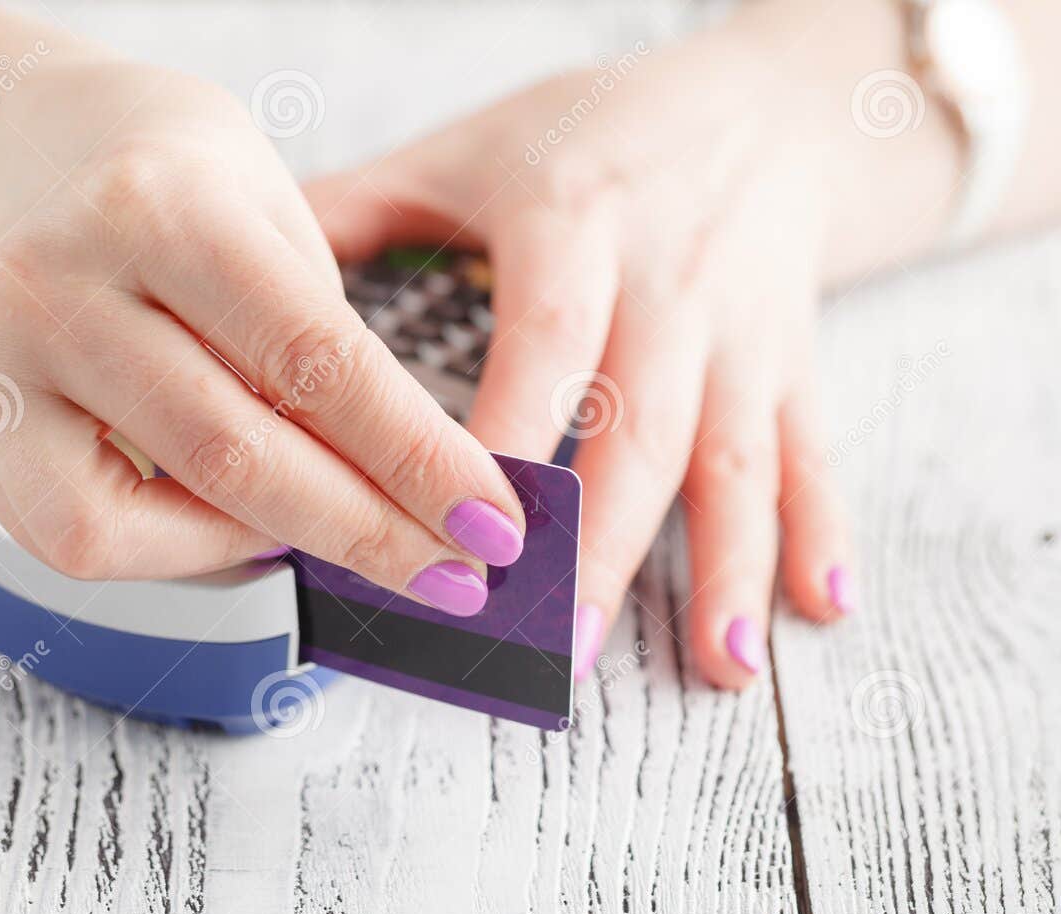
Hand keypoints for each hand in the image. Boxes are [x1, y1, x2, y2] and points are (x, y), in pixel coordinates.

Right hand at [0, 60, 525, 615]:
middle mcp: (58, 281)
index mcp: (161, 206)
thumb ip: (324, 355)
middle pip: (236, 457)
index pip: (316, 362)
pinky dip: (174, 550)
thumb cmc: (177, 192)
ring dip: (267, 550)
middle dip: (367, 535)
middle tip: (454, 580)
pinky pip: (78, 541)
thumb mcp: (273, 223)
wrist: (23, 157)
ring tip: (337, 534)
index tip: (493, 526)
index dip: (417, 462)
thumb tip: (415, 500)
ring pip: (143, 523)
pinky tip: (228, 520)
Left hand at [306, 29, 856, 684]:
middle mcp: (671, 282)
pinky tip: (820, 606)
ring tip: (714, 663)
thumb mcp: (470, 148)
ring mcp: (742, 331)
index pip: (547, 337)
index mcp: (575, 221)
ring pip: (734, 455)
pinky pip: (810, 450)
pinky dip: (820, 530)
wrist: (764, 103)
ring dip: (726, 561)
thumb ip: (355, 211)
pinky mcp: (793, 362)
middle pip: (643, 424)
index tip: (472, 528)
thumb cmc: (596, 132)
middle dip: (607, 544)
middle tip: (565, 647)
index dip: (514, 434)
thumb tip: (240, 286)